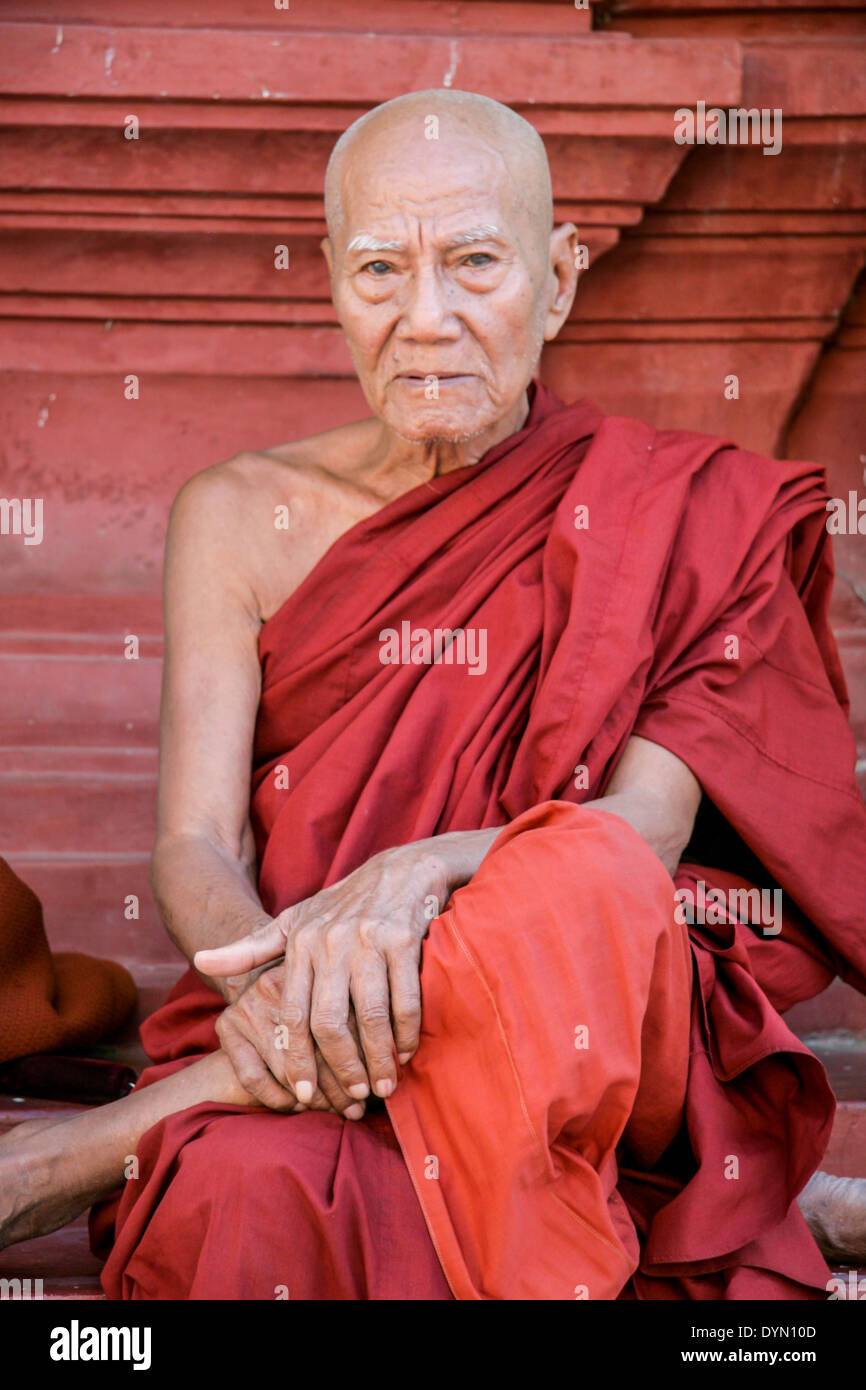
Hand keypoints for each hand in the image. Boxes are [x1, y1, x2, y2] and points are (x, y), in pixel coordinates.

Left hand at [198, 844, 449, 1106]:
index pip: (291, 1014)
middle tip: (352, 1098)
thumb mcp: (294, 921)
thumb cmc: (344, 905)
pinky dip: (407, 1032)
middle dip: (340, 1067)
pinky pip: (404, 998)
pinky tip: (407, 1052)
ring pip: (369, 1015)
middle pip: (329, 1021)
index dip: (295, 1059)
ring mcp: (368, 940)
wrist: (401, 870)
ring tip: (383, 1086)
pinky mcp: (402, 938)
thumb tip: (200, 961)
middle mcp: (330, 943)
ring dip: (378, 1058)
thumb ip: (250, 948)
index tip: (303, 1094)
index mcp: (300, 944)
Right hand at [214, 963, 370, 1118]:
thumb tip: (403, 1047)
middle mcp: (276, 983)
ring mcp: (249, 1005)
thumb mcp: (336, 982)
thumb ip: (367, 1004)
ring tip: (340, 1110)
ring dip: (317, 1096)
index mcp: (311, 968)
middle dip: (342, 1082)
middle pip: (317, 1046)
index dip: (363, 1057)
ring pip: (288, 1067)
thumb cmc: (310, 993)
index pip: (343, 1021)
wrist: (247, 976)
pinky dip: (278, 1098)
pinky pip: (255, 1077)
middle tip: (360, 1107)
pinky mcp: (227, 1027)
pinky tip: (298, 1106)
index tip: (378, 1084)